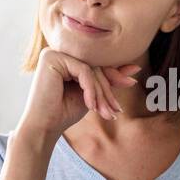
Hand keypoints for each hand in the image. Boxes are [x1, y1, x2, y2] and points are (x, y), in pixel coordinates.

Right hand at [19, 47, 140, 139]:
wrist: (44, 127)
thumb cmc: (63, 112)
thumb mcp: (92, 94)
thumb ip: (109, 79)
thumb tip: (136, 68)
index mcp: (66, 58)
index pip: (96, 63)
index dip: (113, 75)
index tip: (131, 82)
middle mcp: (59, 51)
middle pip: (95, 65)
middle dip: (108, 89)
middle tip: (116, 109)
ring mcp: (54, 53)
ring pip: (91, 68)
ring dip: (101, 92)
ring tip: (105, 112)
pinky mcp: (51, 58)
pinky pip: (83, 70)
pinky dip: (90, 89)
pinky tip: (90, 105)